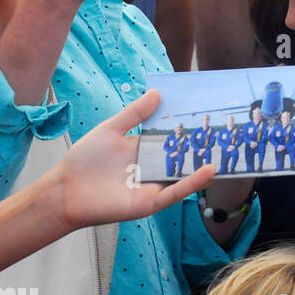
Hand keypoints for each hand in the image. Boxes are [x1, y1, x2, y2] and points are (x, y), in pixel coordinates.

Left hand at [40, 90, 215, 233]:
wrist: (65, 190)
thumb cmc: (84, 160)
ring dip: (205, 163)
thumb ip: (135, 114)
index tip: (208, 115)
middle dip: (204, 145)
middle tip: (228, 131)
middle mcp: (153, 167)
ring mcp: (154, 185)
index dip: (189, 128)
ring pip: (185, 173)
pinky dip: (193, 182)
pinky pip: (177, 191)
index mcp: (144, 150)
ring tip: (229, 149)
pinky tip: (210, 170)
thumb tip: (158, 93)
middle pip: (184, 155)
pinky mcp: (152, 201)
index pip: (173, 137)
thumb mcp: (111, 129)